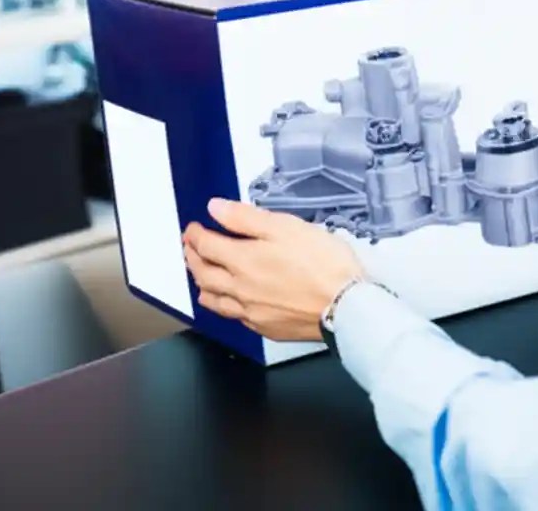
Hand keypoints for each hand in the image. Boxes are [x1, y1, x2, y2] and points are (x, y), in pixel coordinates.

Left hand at [183, 199, 364, 341]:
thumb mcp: (286, 227)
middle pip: (203, 274)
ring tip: (202, 277)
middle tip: (191, 249)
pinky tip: (231, 302)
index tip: (193, 228)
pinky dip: (225, 306)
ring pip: (214, 301)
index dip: (195, 234)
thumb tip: (215, 209)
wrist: (346, 305)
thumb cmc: (323, 264)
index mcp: (242, 261)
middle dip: (193, 258)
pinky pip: (235, 317)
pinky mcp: (266, 328)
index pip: (206, 245)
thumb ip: (246, 218)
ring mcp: (251, 312)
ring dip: (202, 285)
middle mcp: (239, 289)